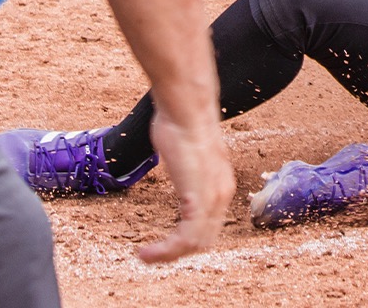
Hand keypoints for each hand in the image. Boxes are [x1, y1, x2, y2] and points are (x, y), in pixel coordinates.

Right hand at [136, 103, 233, 263]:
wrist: (186, 111)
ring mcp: (213, 198)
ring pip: (194, 244)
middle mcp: (222, 194)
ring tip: (145, 257)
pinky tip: (145, 252)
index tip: (163, 243)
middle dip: (176, 252)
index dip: (186, 239)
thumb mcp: (187, 154)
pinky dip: (164, 251)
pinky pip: (185, 238)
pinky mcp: (198, 199)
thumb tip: (180, 163)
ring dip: (168, 255)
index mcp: (221, 185)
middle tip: (151, 255)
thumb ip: (187, 167)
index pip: (209, 226)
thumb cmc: (182, 124)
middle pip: (204, 240)